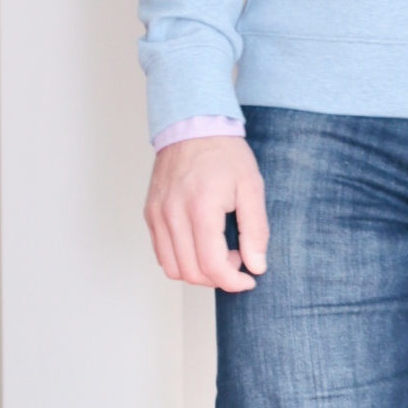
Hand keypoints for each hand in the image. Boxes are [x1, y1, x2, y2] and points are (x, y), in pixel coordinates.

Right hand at [144, 136, 268, 291]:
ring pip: (172, 268)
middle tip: (237, 259)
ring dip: (198, 272)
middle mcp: (173, 214)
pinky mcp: (151, 214)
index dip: (233, 282)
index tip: (249, 278)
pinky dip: (182, 259)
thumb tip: (257, 265)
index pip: (212, 265)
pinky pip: (162, 253)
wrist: (193, 125)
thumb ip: (256, 230)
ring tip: (219, 252)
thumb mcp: (251, 187)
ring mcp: (157, 215)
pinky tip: (201, 244)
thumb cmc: (225, 153)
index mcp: (201, 207)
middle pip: (191, 272)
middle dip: (219, 278)